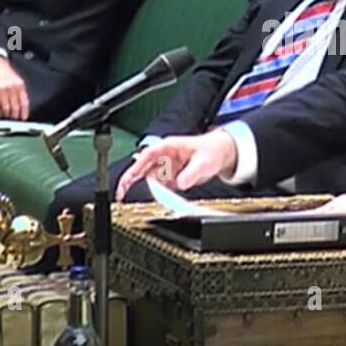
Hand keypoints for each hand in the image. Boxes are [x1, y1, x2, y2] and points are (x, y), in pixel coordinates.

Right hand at [0, 55, 29, 119]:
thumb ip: (20, 91)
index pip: (24, 102)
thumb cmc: (7, 72)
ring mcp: (2, 89)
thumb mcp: (17, 80)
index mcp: (20, 85)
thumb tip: (22, 106)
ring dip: (6, 114)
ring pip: (5, 106)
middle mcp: (12, 88)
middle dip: (15, 115)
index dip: (24, 111)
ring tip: (6, 118)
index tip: (23, 118)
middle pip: (15, 106)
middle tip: (14, 120)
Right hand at [116, 129, 238, 199]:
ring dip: (153, 190)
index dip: (133, 169)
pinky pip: (163, 186)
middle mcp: (165, 156)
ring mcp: (168, 166)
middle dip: (132, 182)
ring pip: (152, 180)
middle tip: (122, 196)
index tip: (125, 182)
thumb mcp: (203, 162)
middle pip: (143, 169)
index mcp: (168, 147)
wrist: (222, 153)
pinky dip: (162, 193)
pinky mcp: (173, 176)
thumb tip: (179, 184)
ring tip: (160, 198)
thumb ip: (190, 174)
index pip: (145, 157)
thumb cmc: (212, 150)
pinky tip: (166, 198)